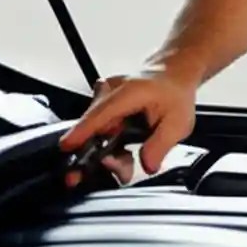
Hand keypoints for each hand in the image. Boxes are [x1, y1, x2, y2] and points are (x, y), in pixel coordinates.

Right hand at [58, 70, 196, 186]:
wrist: (173, 75)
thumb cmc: (175, 94)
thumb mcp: (178, 123)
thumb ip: (160, 146)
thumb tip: (146, 165)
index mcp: (129, 92)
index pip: (100, 114)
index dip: (82, 132)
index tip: (67, 147)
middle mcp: (110, 91)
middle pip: (94, 128)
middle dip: (102, 156)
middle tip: (121, 172)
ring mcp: (103, 96)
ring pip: (95, 131)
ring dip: (107, 152)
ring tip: (125, 166)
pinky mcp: (102, 104)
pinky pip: (98, 128)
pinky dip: (108, 143)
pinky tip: (122, 154)